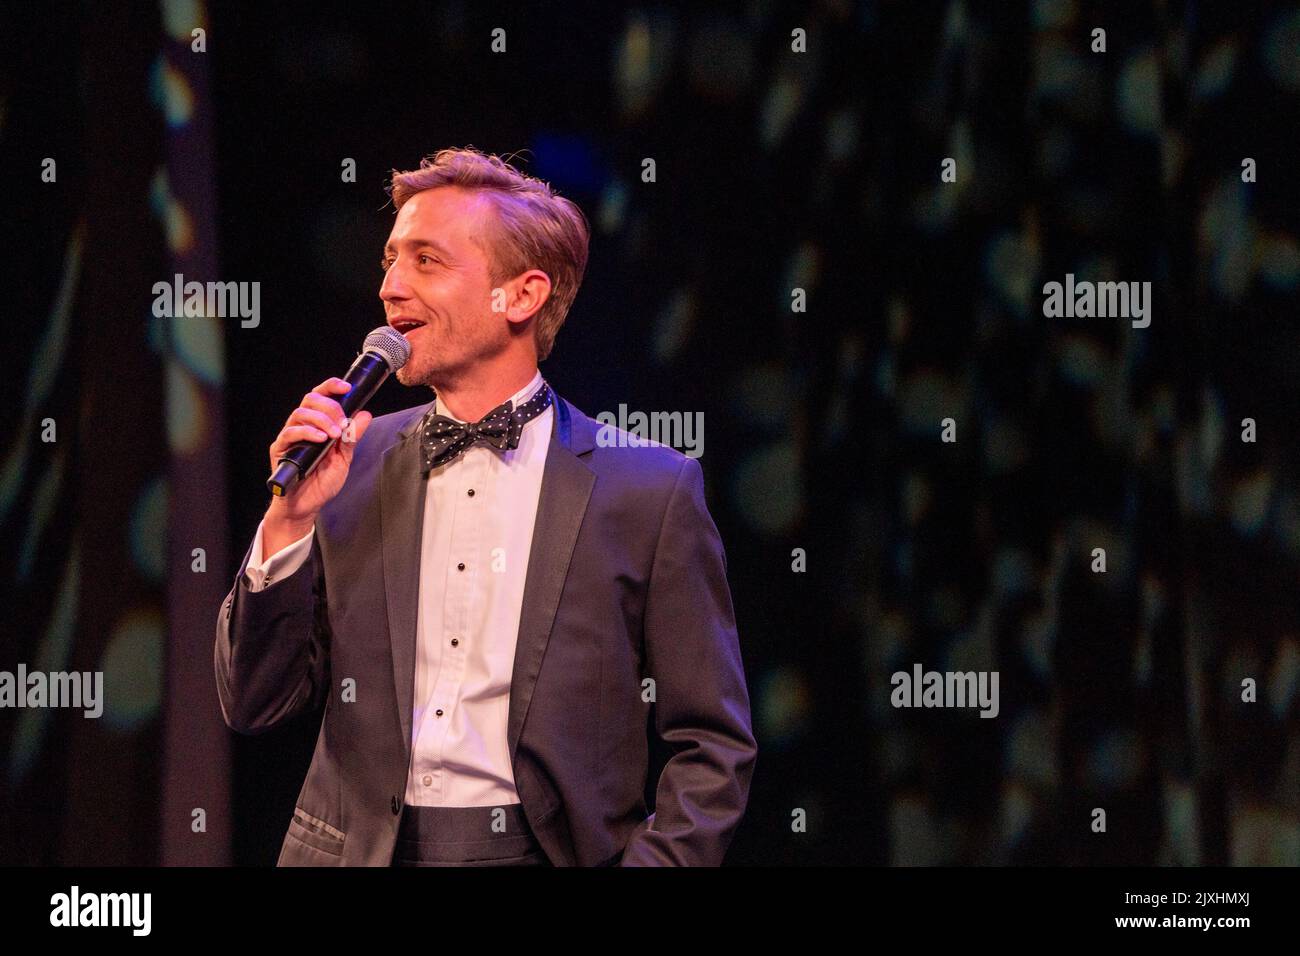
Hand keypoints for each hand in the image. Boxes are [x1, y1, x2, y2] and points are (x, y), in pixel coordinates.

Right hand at [264, 378, 373, 541]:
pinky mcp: (280, 450)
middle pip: (310, 399)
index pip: (321, 397)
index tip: (346, 387)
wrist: (306, 505)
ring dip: (320, 419)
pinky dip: (306, 432)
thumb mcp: (344, 458)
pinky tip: (320, 439)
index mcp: (317, 424)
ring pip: (300, 413)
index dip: (331, 387)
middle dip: (330, 406)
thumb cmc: (322, 481)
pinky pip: (289, 433)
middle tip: (342, 422)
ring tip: (334, 434)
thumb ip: (352, 437)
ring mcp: (289, 437)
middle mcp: (301, 426)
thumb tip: (365, 415)